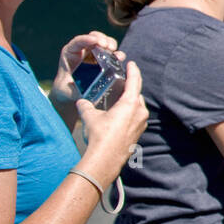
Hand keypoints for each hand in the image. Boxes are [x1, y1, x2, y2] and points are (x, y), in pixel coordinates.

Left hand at [52, 31, 122, 103]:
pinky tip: (119, 58)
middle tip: (108, 47)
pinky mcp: (103, 59)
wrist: (71, 92)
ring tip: (114, 51)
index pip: (79, 41)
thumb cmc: (67, 90)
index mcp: (70, 53)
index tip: (97, 42)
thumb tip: (84, 89)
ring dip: (111, 44)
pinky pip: (111, 53)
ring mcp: (93, 54)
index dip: (87, 39)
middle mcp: (83, 50)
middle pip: (94, 37)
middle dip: (102, 39)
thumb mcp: (68, 90)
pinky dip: (116, 53)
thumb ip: (74, 89)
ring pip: (104, 42)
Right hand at [75, 61, 147, 184]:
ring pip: (137, 106)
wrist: (105, 159)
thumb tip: (81, 101)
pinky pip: (136, 117)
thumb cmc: (99, 135)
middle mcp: (140, 111)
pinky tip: (118, 115)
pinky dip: (129, 113)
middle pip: (136, 93)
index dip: (132, 70)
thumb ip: (85, 105)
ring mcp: (142, 123)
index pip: (134, 80)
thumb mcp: (90, 116)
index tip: (131, 63)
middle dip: (130, 87)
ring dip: (129, 102)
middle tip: (121, 82)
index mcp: (130, 103)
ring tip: (118, 99)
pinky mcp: (139, 132)